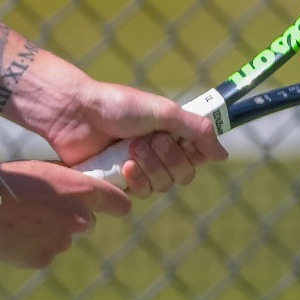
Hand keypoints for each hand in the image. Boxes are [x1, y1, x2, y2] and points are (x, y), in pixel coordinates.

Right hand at [0, 159, 122, 268]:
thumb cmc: (6, 177)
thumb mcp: (44, 171)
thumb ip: (68, 184)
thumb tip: (80, 192)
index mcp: (83, 191)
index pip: (120, 204)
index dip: (113, 204)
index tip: (107, 205)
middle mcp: (80, 219)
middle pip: (88, 223)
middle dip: (72, 218)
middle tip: (43, 208)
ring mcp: (62, 243)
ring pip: (62, 239)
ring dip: (48, 232)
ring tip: (18, 218)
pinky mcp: (43, 260)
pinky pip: (43, 253)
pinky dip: (31, 246)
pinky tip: (11, 233)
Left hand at [16, 64, 228, 199]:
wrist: (76, 114)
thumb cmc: (117, 105)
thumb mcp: (162, 111)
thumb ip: (196, 130)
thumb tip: (223, 155)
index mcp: (170, 132)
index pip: (198, 155)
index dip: (193, 153)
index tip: (180, 139)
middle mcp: (157, 152)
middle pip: (183, 174)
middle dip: (169, 158)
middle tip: (148, 140)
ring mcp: (138, 167)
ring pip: (164, 185)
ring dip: (151, 167)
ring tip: (131, 148)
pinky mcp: (119, 182)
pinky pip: (141, 194)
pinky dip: (136, 180)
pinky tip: (124, 166)